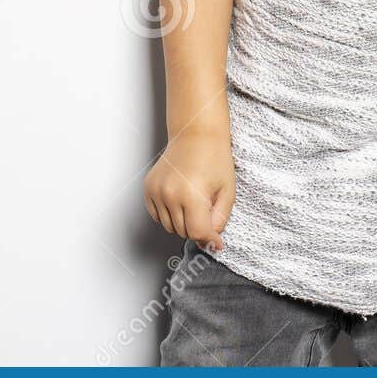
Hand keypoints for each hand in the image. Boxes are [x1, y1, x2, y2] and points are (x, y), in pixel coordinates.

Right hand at [143, 128, 235, 252]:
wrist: (196, 135)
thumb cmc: (214, 158)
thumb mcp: (228, 192)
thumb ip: (220, 220)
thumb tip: (211, 242)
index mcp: (192, 195)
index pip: (197, 233)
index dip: (209, 239)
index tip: (216, 242)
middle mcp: (170, 194)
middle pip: (183, 232)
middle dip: (197, 227)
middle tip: (207, 209)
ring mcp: (156, 191)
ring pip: (169, 226)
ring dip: (183, 221)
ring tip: (193, 201)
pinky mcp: (148, 188)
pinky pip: (157, 216)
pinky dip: (168, 214)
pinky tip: (180, 199)